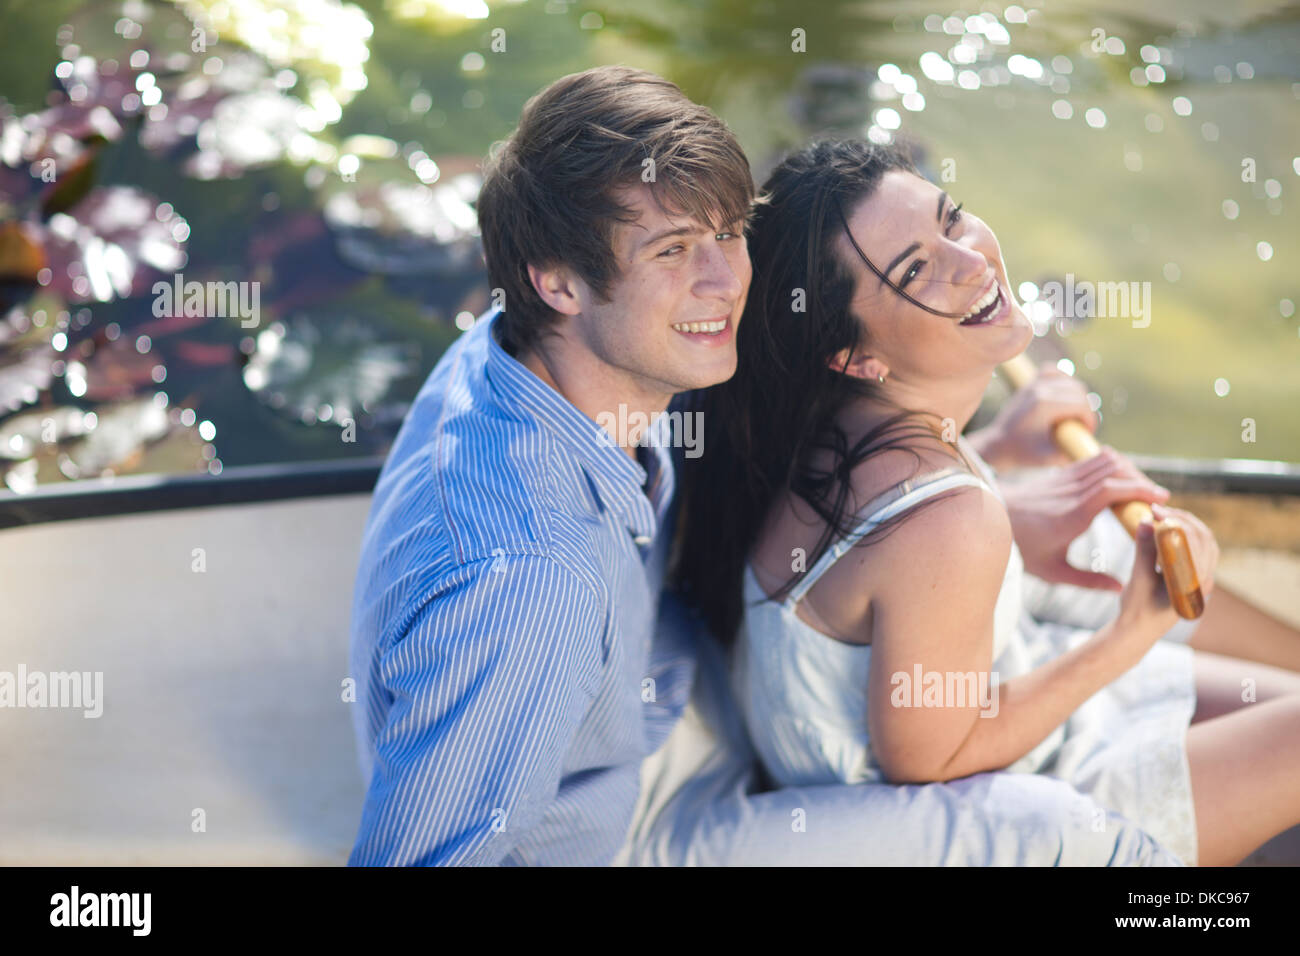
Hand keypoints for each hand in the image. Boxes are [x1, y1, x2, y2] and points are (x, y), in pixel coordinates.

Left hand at [973, 362, 1097, 469]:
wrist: (998, 445)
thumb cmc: (1022, 453)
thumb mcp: (1048, 458)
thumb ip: (1071, 453)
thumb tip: (1094, 452)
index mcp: (1044, 405)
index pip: (1082, 404)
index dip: (1090, 420)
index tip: (1087, 433)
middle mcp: (1038, 389)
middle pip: (1079, 390)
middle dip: (1086, 409)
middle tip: (1081, 427)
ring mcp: (1033, 383)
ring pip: (1069, 380)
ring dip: (1077, 396)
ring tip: (1073, 414)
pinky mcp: (1029, 383)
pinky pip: (1053, 371)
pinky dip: (1063, 381)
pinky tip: (1064, 397)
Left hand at [1001, 448, 1170, 589]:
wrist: (993, 519)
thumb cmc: (1023, 548)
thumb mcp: (1053, 572)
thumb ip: (1088, 581)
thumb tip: (1121, 588)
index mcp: (1072, 515)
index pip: (1110, 490)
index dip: (1139, 489)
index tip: (1162, 499)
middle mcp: (1070, 493)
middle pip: (1114, 471)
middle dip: (1142, 481)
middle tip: (1158, 499)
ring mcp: (1065, 480)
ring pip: (1105, 461)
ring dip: (1129, 470)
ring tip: (1143, 490)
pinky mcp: (1062, 474)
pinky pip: (1093, 460)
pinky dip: (1114, 465)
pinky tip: (1123, 480)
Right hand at [1118, 502, 1219, 631]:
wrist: (1137, 632)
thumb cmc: (1136, 609)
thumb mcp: (1138, 577)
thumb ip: (1144, 548)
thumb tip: (1145, 520)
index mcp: (1193, 583)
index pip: (1193, 542)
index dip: (1174, 520)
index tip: (1153, 511)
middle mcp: (1204, 581)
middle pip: (1204, 538)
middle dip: (1182, 519)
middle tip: (1157, 509)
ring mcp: (1202, 580)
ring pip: (1204, 543)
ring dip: (1186, 526)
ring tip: (1163, 516)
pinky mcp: (1195, 578)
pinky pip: (1198, 550)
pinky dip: (1186, 536)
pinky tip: (1168, 530)